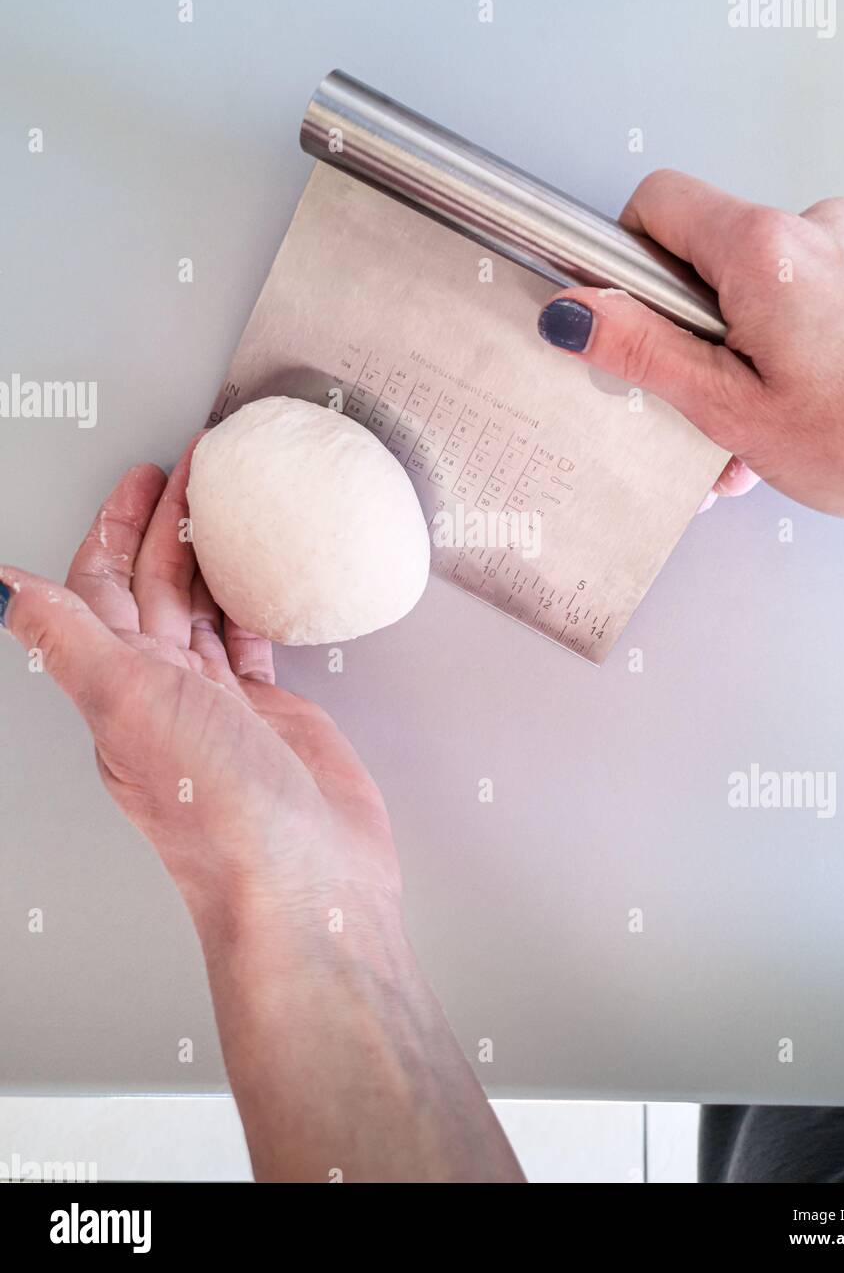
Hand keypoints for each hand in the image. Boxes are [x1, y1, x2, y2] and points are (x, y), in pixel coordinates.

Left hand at [0, 439, 399, 931]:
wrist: (302, 882)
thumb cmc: (216, 814)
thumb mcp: (128, 705)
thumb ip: (68, 640)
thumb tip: (0, 590)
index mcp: (119, 683)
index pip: (102, 587)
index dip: (116, 529)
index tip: (142, 479)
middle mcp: (162, 690)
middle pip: (156, 587)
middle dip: (167, 527)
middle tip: (194, 472)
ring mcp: (218, 704)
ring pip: (205, 610)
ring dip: (212, 557)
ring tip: (231, 508)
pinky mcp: (272, 717)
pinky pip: (255, 643)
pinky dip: (258, 604)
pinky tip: (267, 580)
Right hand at [537, 171, 843, 539]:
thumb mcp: (732, 408)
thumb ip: (643, 351)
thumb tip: (575, 313)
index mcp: (766, 248)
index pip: (656, 203)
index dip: (625, 261)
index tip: (624, 317)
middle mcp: (813, 226)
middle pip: (703, 252)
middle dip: (688, 330)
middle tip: (703, 397)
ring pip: (751, 284)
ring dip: (736, 352)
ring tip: (758, 422)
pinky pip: (798, 296)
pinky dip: (781, 348)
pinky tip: (794, 409)